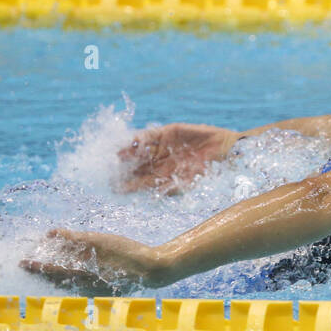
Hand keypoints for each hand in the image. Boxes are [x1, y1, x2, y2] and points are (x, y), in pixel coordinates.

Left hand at [19, 229, 156, 292]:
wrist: (153, 270)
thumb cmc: (126, 252)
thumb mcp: (100, 240)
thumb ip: (74, 238)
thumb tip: (51, 233)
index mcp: (82, 275)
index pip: (52, 270)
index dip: (36, 266)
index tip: (21, 262)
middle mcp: (84, 286)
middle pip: (56, 280)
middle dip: (42, 271)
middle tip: (29, 264)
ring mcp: (93, 290)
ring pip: (66, 283)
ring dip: (54, 274)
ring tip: (45, 266)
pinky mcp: (101, 290)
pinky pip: (78, 284)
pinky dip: (68, 276)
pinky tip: (69, 270)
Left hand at [116, 123, 240, 193]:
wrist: (222, 150)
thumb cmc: (207, 171)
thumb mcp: (187, 183)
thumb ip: (168, 188)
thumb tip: (151, 197)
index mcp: (161, 177)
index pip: (138, 182)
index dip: (126, 185)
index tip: (113, 188)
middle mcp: (158, 162)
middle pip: (135, 166)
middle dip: (122, 168)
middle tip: (108, 171)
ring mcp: (161, 147)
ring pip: (139, 150)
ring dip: (128, 153)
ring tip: (116, 156)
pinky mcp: (166, 133)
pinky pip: (148, 136)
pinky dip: (139, 138)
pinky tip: (130, 142)